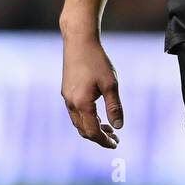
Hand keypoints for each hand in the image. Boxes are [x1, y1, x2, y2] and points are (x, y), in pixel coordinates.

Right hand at [60, 31, 123, 147]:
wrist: (79, 41)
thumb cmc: (97, 61)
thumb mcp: (111, 84)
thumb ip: (114, 107)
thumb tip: (119, 127)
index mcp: (82, 104)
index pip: (93, 131)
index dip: (104, 141)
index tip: (115, 144)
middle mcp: (71, 103)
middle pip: (84, 130)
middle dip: (99, 137)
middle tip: (115, 138)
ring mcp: (66, 97)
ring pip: (78, 122)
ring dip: (92, 128)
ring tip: (109, 128)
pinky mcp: (66, 91)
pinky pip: (75, 112)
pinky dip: (87, 118)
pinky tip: (98, 114)